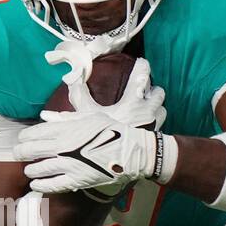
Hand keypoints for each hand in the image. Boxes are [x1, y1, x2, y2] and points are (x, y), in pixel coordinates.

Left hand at [15, 111, 157, 193]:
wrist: (130, 151)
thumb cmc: (111, 131)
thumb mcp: (89, 117)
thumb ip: (65, 118)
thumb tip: (44, 116)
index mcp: (65, 129)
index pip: (33, 133)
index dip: (24, 137)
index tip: (22, 139)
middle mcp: (62, 147)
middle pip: (31, 150)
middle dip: (21, 152)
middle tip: (19, 154)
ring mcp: (68, 165)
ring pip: (39, 168)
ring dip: (30, 170)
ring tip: (29, 170)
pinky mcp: (76, 180)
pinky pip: (52, 185)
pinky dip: (40, 185)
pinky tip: (35, 184)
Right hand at [43, 50, 166, 129]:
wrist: (124, 162)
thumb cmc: (106, 138)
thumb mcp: (87, 117)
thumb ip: (78, 99)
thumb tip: (64, 90)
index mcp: (132, 101)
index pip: (142, 75)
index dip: (142, 66)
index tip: (141, 62)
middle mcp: (147, 110)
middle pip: (158, 92)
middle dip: (152, 89)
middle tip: (144, 91)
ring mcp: (154, 124)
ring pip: (162, 109)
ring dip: (157, 107)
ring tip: (147, 108)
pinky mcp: (157, 138)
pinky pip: (161, 126)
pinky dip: (156, 123)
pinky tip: (147, 127)